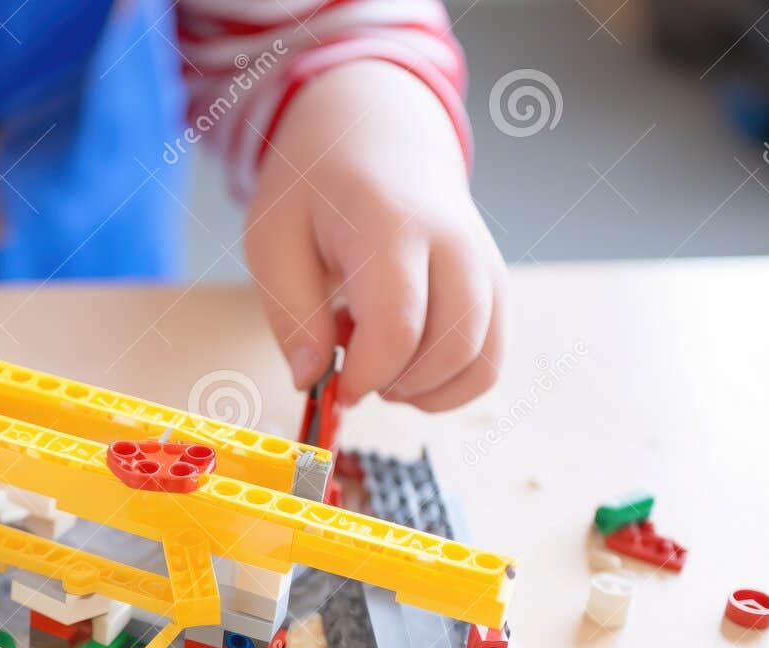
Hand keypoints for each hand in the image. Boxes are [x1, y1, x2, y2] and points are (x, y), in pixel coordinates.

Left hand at [245, 60, 506, 411]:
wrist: (377, 137)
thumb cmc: (316, 189)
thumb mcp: (273, 241)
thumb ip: (291, 315)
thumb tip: (311, 380)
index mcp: (390, 224)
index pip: (398, 325)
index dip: (365, 374)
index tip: (333, 382)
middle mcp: (455, 242)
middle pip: (453, 347)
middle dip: (396, 384)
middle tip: (353, 369)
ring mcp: (484, 263)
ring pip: (482, 362)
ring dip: (425, 391)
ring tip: (380, 360)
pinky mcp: (495, 285)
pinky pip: (491, 360)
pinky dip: (451, 385)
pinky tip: (407, 364)